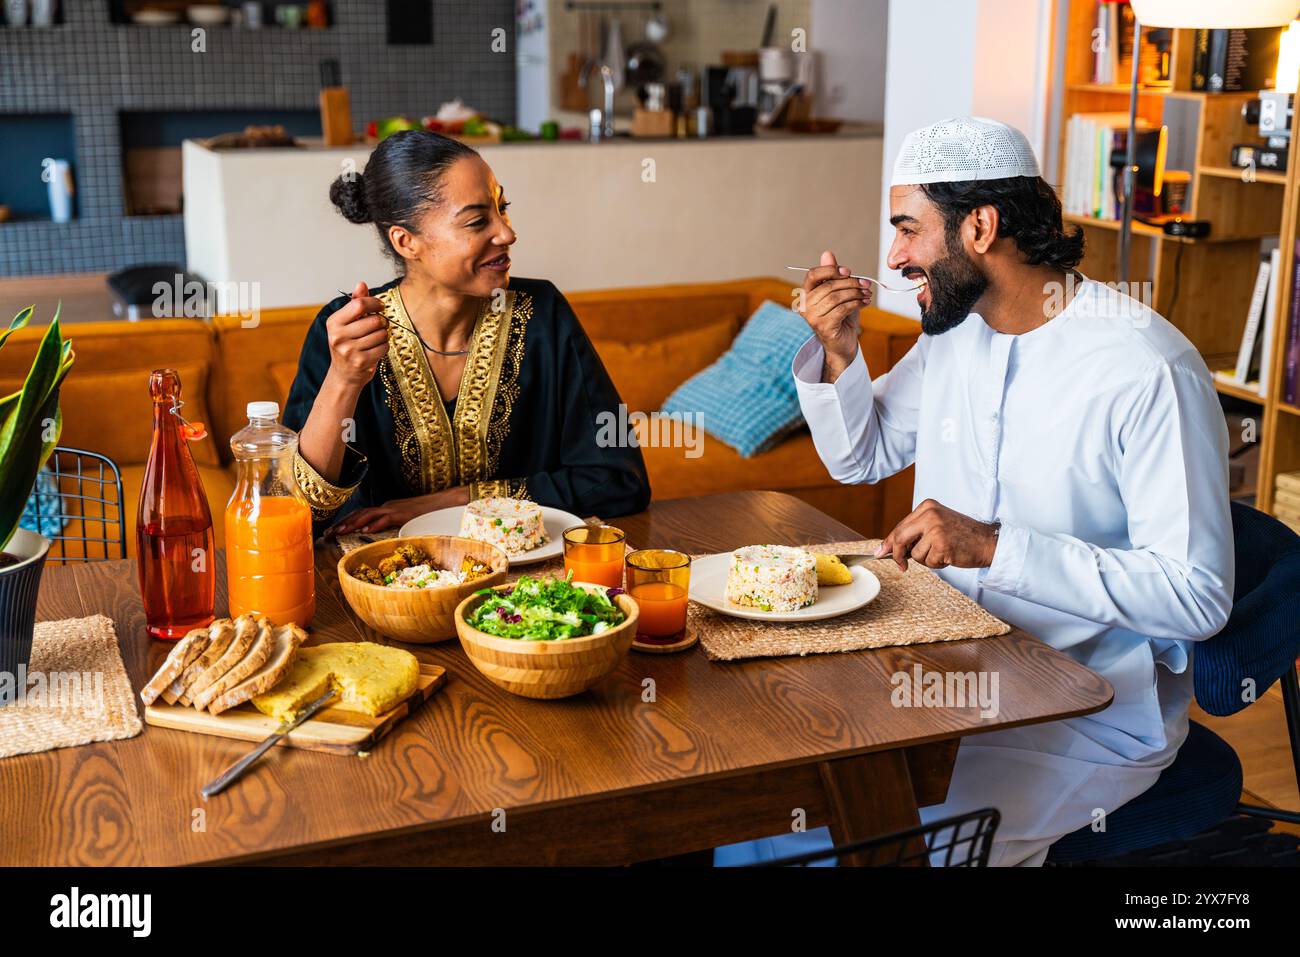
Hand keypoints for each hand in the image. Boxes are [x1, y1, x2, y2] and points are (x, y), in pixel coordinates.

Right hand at [326, 281, 388, 388]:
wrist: (344, 375)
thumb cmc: (348, 344)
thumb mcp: (347, 323)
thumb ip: (355, 303)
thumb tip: (361, 284)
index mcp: (334, 322)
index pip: (359, 305)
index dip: (375, 303)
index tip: (380, 306)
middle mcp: (338, 336)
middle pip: (374, 320)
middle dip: (381, 322)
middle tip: (379, 326)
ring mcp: (349, 350)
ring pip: (381, 334)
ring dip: (383, 335)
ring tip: (374, 339)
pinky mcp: (362, 362)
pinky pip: (384, 346)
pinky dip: (384, 346)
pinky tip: (375, 349)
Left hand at [327, 487, 470, 535]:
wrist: (442, 503)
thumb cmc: (424, 514)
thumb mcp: (403, 519)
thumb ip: (389, 524)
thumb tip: (374, 532)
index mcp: (385, 508)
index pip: (360, 514)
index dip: (345, 522)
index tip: (332, 531)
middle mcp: (386, 507)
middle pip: (359, 514)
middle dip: (341, 524)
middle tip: (327, 534)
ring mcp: (393, 509)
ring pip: (367, 515)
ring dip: (352, 524)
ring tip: (340, 532)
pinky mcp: (402, 513)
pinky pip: (385, 519)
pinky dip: (374, 524)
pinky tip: (364, 530)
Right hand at [796, 250, 872, 381]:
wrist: (843, 343)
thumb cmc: (841, 316)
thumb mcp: (839, 292)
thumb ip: (833, 275)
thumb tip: (827, 254)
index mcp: (806, 294)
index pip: (813, 275)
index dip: (831, 270)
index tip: (848, 271)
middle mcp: (805, 306)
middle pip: (829, 286)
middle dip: (851, 282)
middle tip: (866, 283)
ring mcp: (812, 318)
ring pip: (837, 297)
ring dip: (856, 293)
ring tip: (867, 294)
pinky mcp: (823, 327)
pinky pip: (842, 309)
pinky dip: (857, 303)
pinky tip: (865, 302)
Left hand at [877, 499, 998, 570]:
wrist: (988, 542)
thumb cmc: (962, 535)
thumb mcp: (937, 525)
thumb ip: (915, 533)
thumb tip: (887, 548)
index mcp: (927, 506)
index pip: (900, 526)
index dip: (889, 542)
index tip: (880, 553)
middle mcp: (930, 514)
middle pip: (899, 537)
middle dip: (896, 554)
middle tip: (901, 565)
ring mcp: (936, 529)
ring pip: (915, 554)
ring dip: (926, 559)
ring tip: (943, 552)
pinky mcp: (942, 544)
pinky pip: (928, 562)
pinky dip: (937, 564)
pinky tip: (949, 556)